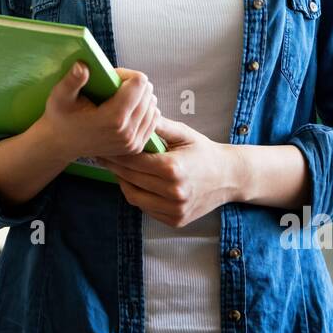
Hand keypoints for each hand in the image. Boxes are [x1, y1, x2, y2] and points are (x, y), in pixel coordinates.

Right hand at [40, 62, 159, 160]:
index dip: (127, 75)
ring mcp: (133, 142)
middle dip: (134, 85)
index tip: (112, 78)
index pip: (140, 83)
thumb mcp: (60, 96)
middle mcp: (127, 133)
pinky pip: (153, 119)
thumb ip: (72, 81)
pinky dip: (144, 110)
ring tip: (120, 98)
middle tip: (114, 88)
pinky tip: (128, 109)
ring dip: (140, 97)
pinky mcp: (136, 147)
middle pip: (148, 93)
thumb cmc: (60, 117)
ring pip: (153, 106)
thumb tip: (82, 65)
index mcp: (112, 119)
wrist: (61, 144)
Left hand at [98, 116, 237, 227]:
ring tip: (117, 169)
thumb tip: (135, 111)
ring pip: (133, 197)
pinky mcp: (175, 220)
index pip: (133, 160)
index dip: (116, 152)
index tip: (105, 144)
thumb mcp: (183, 133)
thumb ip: (158, 125)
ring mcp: (174, 210)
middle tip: (103, 155)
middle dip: (114, 166)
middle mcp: (173, 192)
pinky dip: (138, 195)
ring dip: (123, 182)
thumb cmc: (204, 151)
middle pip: (130, 178)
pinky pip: (146, 208)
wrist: (229, 177)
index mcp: (173, 169)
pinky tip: (135, 182)